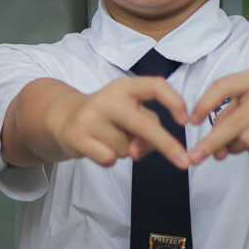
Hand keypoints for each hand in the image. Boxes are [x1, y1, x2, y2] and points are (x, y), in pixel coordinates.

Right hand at [46, 76, 192, 168]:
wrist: (63, 118)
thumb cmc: (107, 117)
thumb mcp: (129, 113)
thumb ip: (144, 128)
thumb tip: (135, 152)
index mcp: (125, 87)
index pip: (156, 86)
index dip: (175, 102)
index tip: (185, 121)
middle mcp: (108, 98)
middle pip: (145, 124)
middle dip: (167, 145)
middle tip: (184, 163)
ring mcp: (90, 116)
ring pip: (127, 148)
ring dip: (126, 152)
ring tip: (109, 139)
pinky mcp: (77, 136)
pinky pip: (109, 158)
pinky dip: (109, 159)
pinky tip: (98, 147)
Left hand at [187, 65, 248, 161]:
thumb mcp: (244, 97)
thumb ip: (225, 117)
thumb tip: (214, 150)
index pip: (223, 87)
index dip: (204, 104)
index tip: (192, 121)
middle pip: (234, 123)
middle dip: (211, 143)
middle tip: (194, 157)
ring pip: (246, 141)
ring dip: (234, 146)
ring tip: (238, 140)